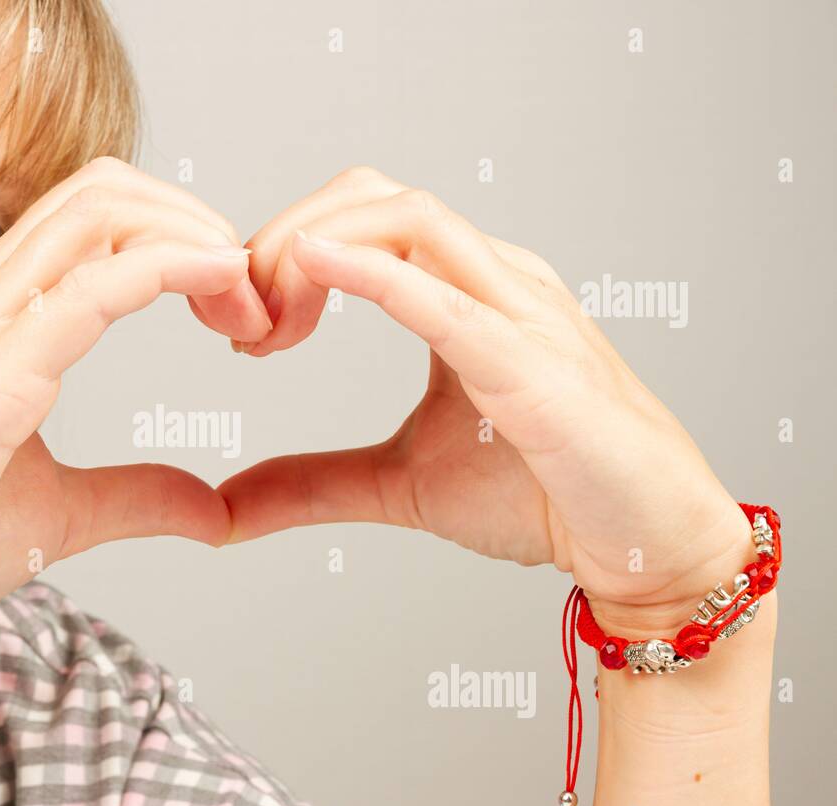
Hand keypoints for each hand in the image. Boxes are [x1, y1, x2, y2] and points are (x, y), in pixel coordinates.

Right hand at [0, 158, 269, 659]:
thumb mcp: (59, 512)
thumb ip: (137, 496)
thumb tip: (213, 508)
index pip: (93, 220)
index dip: (176, 241)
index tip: (234, 309)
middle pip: (106, 192)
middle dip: (196, 223)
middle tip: (254, 302)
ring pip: (105, 214)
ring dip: (197, 240)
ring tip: (249, 307)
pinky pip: (99, 285)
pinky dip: (177, 270)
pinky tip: (223, 295)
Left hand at [220, 167, 752, 633]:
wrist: (645, 544)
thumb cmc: (543, 493)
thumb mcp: (398, 484)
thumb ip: (311, 484)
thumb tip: (224, 507)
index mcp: (464, 290)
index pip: (362, 216)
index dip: (284, 249)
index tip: (241, 325)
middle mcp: (496, 280)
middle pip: (375, 196)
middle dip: (286, 236)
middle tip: (239, 317)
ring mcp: (524, 313)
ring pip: (413, 220)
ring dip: (317, 248)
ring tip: (267, 319)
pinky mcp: (538, 368)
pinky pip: (453, 300)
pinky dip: (378, 276)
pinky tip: (315, 268)